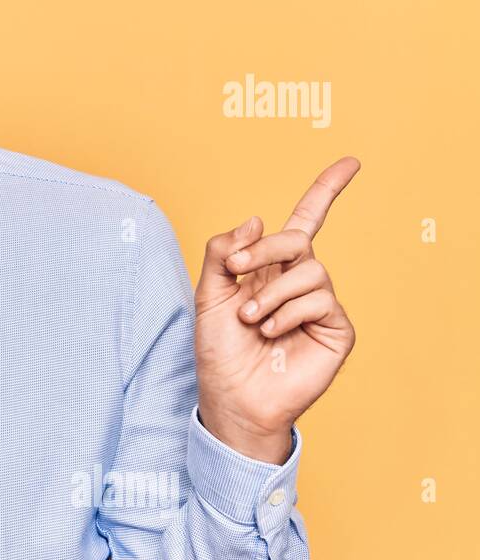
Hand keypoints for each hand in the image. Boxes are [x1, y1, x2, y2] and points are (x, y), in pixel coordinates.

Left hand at [194, 157, 359, 463]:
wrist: (231, 397)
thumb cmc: (220, 350)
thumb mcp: (208, 294)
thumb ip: (224, 251)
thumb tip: (256, 219)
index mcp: (270, 268)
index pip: (304, 222)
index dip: (327, 190)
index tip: (351, 162)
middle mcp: (298, 282)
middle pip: (297, 238)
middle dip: (265, 248)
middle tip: (236, 269)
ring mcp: (320, 305)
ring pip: (309, 270)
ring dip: (270, 292)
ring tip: (251, 321)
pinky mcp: (336, 329)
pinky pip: (320, 300)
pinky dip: (288, 313)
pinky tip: (271, 333)